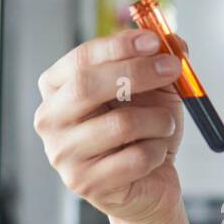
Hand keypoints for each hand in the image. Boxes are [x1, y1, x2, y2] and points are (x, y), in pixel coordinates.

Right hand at [34, 28, 188, 223]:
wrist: (151, 181)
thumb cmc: (144, 132)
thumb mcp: (155, 89)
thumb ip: (160, 60)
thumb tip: (173, 40)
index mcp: (57, 88)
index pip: (80, 59)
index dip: (118, 46)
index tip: (154, 40)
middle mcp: (50, 119)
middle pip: (87, 86)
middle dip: (137, 73)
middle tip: (172, 68)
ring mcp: (63, 155)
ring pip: (120, 125)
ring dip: (158, 120)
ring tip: (165, 125)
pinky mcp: (85, 183)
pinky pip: (135, 158)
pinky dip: (158, 151)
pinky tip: (155, 155)